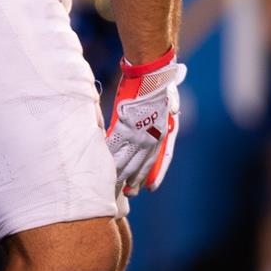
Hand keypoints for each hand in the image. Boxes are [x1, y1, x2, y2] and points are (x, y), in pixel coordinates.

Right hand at [106, 49, 185, 195]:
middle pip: (141, 164)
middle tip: (129, 193)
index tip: (151, 188)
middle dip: (134, 179)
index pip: (161, 160)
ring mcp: (137, 135)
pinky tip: (104, 165)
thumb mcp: (166, 108)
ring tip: (115, 184)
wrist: (152, 77)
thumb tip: (163, 118)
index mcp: (163, 134)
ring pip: (126, 160)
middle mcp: (151, 138)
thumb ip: (159, 120)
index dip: (156, 174)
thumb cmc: (159, 88)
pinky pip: (114, 147)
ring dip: (120, 173)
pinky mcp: (123, 128)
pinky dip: (109, 156)